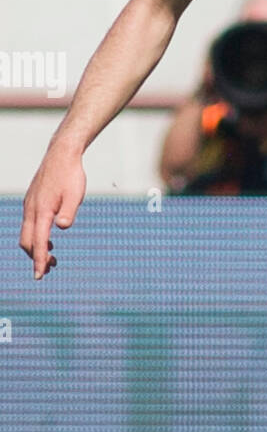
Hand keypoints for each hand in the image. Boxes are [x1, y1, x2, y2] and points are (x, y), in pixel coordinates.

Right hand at [20, 143, 86, 278]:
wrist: (61, 155)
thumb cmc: (71, 175)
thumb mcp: (74, 195)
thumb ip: (68, 212)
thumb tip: (62, 227)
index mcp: (41, 210)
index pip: (38, 242)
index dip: (39, 261)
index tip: (39, 276)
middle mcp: (31, 209)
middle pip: (28, 241)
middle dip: (36, 258)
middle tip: (50, 269)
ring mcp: (29, 205)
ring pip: (27, 233)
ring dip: (37, 248)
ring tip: (53, 257)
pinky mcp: (32, 202)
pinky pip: (30, 225)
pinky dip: (36, 237)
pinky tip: (50, 240)